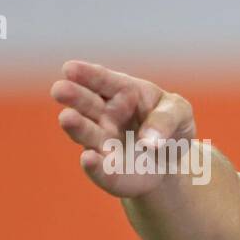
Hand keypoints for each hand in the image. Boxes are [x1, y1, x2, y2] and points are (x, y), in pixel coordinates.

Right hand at [50, 60, 196, 197]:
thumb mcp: (180, 113)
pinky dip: (93, 165)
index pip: (102, 80)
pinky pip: (98, 168)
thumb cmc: (171, 127)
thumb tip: (149, 140)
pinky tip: (89, 158)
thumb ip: (167, 118)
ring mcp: (102, 143)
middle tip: (60, 89)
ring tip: (67, 118)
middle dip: (73, 96)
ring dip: (76, 126)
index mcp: (122, 92)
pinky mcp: (106, 171)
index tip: (70, 68)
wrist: (172, 163)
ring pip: (85, 132)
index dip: (86, 73)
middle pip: (85, 103)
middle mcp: (104, 115)